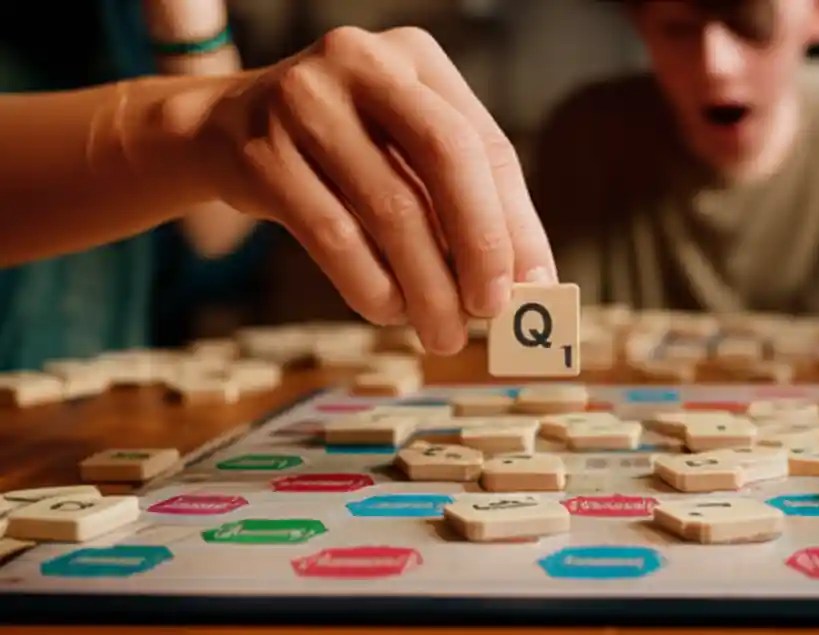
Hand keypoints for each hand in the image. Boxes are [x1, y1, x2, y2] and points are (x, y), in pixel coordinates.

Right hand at [196, 27, 555, 354]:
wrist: (221, 130)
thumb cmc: (342, 151)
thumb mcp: (403, 150)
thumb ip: (464, 202)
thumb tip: (528, 284)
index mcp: (415, 57)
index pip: (485, 145)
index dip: (516, 223)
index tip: (535, 287)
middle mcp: (362, 63)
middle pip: (446, 158)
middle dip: (479, 244)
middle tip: (490, 311)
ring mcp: (305, 101)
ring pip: (390, 209)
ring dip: (426, 286)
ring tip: (442, 332)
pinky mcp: (260, 152)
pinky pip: (333, 235)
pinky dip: (370, 285)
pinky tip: (388, 311)